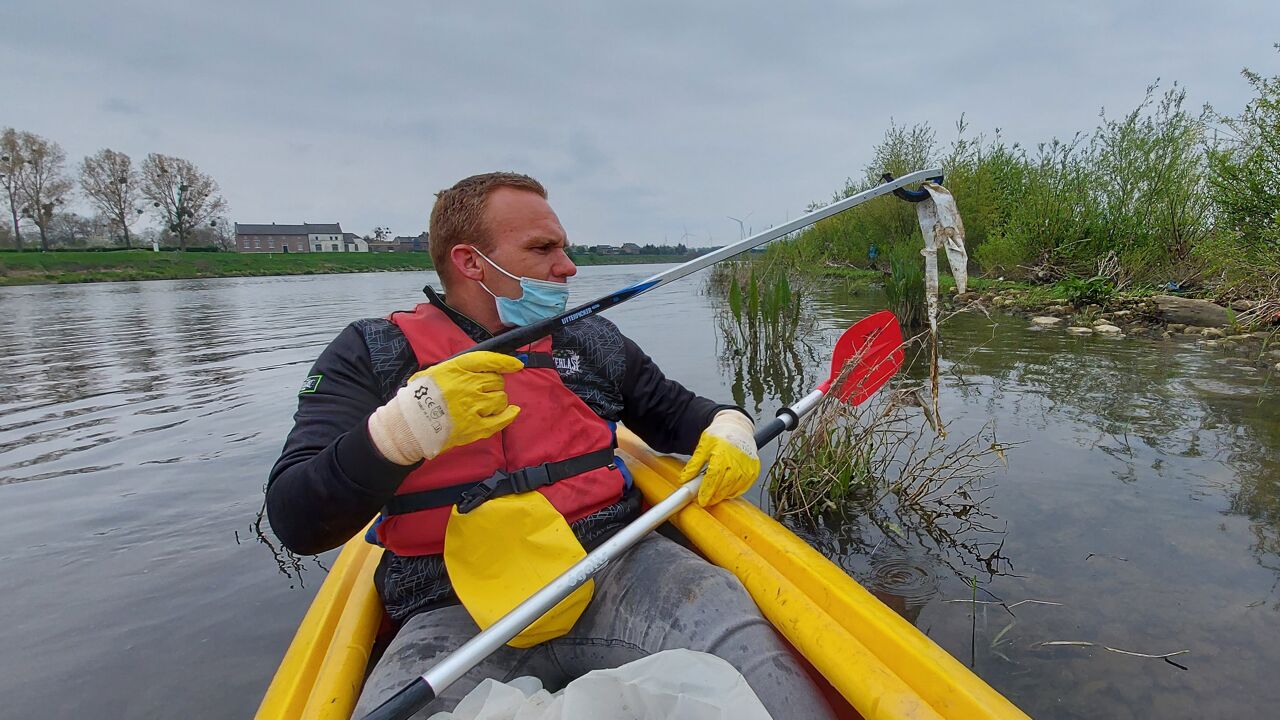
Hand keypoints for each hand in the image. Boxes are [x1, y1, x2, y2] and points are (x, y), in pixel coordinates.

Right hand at [367, 351, 523, 464]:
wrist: (409, 424)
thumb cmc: (420, 397)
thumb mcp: (436, 372)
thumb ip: (458, 368)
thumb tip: (482, 367)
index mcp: (457, 369)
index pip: (488, 360)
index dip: (505, 361)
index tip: (516, 364)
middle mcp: (469, 385)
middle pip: (496, 380)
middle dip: (494, 384)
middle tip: (483, 390)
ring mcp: (474, 406)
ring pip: (501, 398)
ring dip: (497, 400)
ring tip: (485, 404)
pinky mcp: (476, 427)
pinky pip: (502, 419)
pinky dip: (509, 414)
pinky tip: (512, 411)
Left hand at [679, 410, 759, 506]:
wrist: (737, 427)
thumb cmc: (720, 435)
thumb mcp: (703, 447)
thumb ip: (694, 465)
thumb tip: (684, 479)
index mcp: (722, 455)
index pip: (713, 478)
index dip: (707, 492)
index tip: (701, 500)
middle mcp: (737, 462)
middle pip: (723, 487)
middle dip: (713, 496)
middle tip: (705, 500)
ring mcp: (747, 467)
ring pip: (734, 489)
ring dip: (723, 495)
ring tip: (715, 494)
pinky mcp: (754, 471)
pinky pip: (743, 487)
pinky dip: (734, 492)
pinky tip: (726, 490)